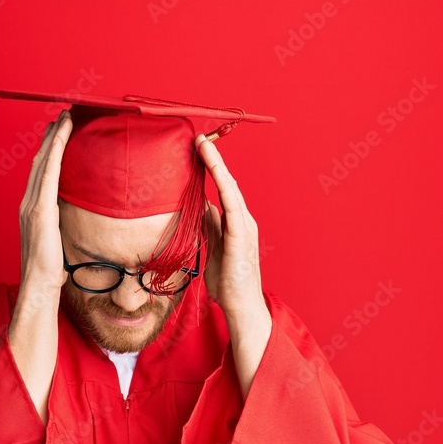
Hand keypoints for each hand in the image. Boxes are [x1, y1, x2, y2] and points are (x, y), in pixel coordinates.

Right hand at [17, 109, 73, 294]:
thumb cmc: (50, 271)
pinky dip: (55, 150)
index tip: (59, 132)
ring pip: (43, 161)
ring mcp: (31, 204)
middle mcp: (28, 202)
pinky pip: (48, 172)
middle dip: (51, 136)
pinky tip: (62, 135)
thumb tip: (74, 225)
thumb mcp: (58, 242)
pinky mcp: (40, 209)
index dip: (49, 150)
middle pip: (39, 161)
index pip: (40, 172)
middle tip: (63, 115)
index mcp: (32, 209)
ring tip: (65, 117)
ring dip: (54, 136)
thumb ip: (62, 228)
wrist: (39, 285)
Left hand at [196, 134, 266, 323]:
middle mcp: (242, 219)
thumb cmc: (225, 281)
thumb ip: (207, 227)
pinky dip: (224, 185)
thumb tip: (198, 207)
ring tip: (203, 145)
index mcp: (234, 222)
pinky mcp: (241, 236)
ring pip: (231, 188)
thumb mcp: (211, 247)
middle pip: (227, 182)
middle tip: (198, 137)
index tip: (197, 148)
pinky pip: (232, 204)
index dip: (210, 167)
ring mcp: (244, 226)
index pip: (222, 187)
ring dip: (217, 165)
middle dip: (213, 159)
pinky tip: (215, 171)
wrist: (239, 306)